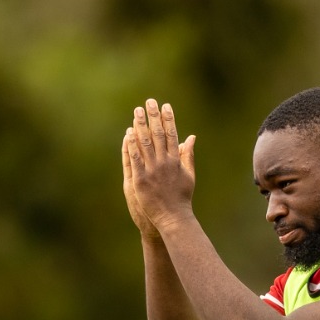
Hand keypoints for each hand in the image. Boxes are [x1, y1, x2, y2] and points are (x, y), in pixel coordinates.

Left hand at [123, 98, 196, 236]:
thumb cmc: (181, 198)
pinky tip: (129, 133)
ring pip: (145, 144)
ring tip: (137, 111)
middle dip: (154, 117)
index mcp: (176, 161)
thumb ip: (188, 155)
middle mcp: (165, 163)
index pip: (172, 135)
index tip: (165, 106)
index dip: (169, 119)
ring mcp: (152, 171)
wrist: (174, 218)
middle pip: (158, 135)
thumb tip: (191, 137)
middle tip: (149, 102)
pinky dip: (132, 145)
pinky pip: (135, 158)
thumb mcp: (189, 175)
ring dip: (141, 126)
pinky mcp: (141, 179)